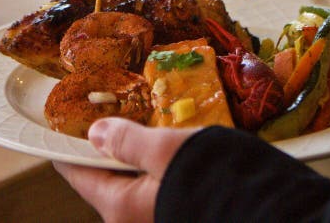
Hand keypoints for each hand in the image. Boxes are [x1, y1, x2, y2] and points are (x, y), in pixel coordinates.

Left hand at [53, 118, 198, 222]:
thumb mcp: (165, 150)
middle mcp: (132, 222)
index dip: (68, 147)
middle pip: (106, 181)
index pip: (78, 174)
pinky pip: (155, 191)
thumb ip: (127, 141)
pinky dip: (156, 170)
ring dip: (135, 158)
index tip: (61, 126)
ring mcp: (154, 220)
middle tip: (108, 117)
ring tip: (141, 128)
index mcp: (119, 207)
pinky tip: (169, 150)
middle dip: (107, 150)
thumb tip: (95, 133)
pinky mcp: (177, 214)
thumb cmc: (209, 178)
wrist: (268, 213)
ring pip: (133, 186)